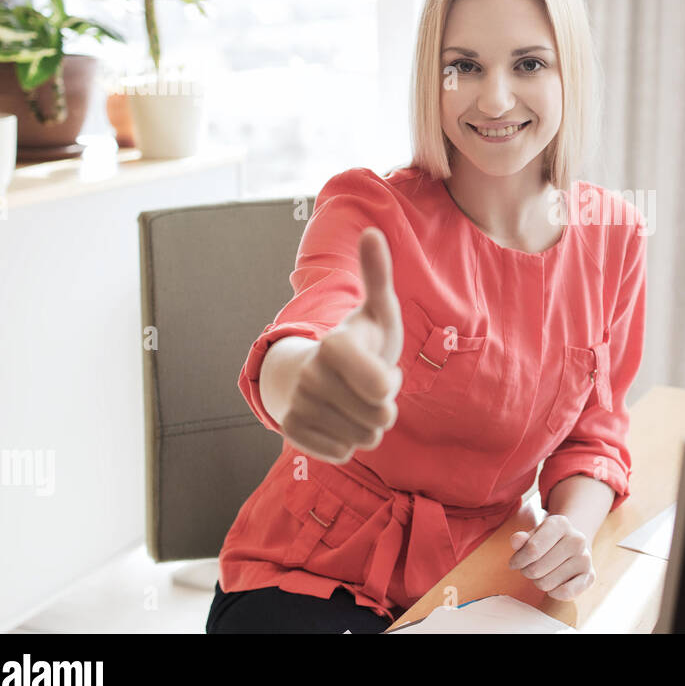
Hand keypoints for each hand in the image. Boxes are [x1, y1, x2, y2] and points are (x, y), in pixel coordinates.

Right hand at [282, 226, 403, 464]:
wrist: (318, 372)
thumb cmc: (361, 340)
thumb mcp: (378, 310)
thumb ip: (378, 275)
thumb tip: (373, 232)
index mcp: (334, 345)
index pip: (384, 390)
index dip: (390, 383)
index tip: (379, 364)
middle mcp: (311, 376)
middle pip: (380, 419)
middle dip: (383, 406)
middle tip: (368, 385)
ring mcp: (299, 406)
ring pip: (365, 438)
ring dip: (368, 424)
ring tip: (354, 400)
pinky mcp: (294, 434)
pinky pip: (344, 452)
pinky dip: (349, 441)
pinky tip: (338, 418)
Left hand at [508, 514, 596, 600]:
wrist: (574, 544)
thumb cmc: (548, 541)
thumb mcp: (533, 535)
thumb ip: (522, 539)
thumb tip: (516, 540)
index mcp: (560, 523)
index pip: (532, 550)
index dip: (518, 560)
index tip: (515, 563)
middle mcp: (577, 539)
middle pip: (537, 569)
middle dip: (527, 572)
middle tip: (531, 567)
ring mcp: (585, 558)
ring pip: (546, 583)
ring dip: (539, 582)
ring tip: (544, 572)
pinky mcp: (590, 576)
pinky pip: (565, 593)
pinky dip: (554, 592)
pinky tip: (554, 584)